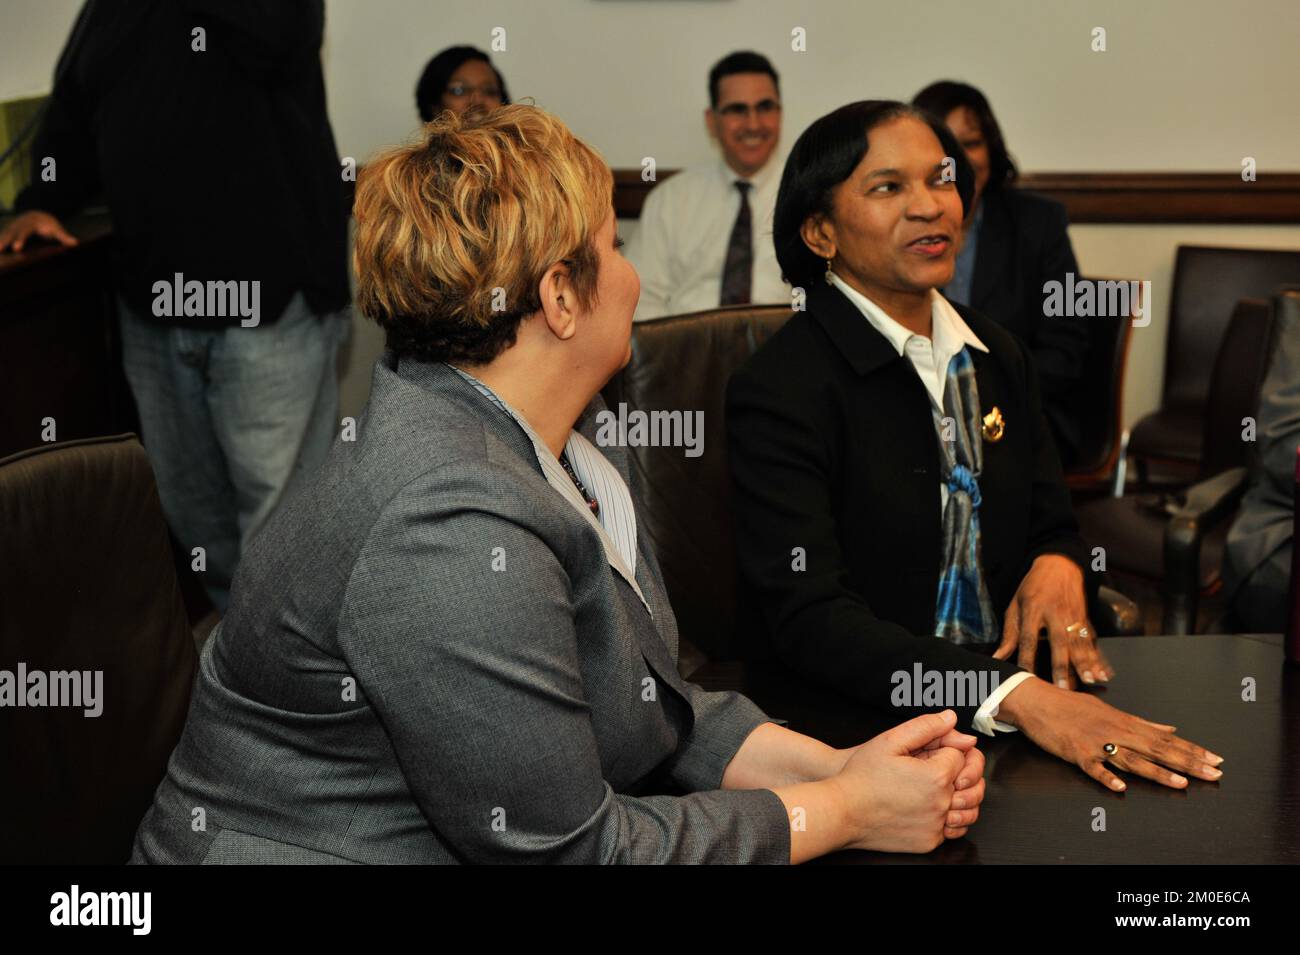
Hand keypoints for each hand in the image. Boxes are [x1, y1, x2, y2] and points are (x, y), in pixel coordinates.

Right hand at [0, 210, 77, 252]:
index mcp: (31, 223)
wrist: (37, 213)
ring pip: (6, 233)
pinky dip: (0, 240)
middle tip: (1, 249)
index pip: (25, 232)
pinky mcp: (10, 229)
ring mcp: (14, 226)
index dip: (20, 240)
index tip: (17, 248)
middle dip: (7, 241)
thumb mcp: (57, 229)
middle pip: (12, 232)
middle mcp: (20, 223)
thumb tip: (75, 243)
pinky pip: (4, 235)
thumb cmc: (49, 224)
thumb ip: (64, 236)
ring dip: (0, 241)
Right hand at [833, 710, 982, 852]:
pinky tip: (936, 808)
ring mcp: (936, 826)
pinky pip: (953, 830)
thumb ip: (925, 726)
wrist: (843, 811)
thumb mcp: (890, 741)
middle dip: (961, 771)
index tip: (931, 751)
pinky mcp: (929, 842)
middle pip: (972, 783)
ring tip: (944, 788)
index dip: (948, 749)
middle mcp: (941, 804)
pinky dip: (950, 819)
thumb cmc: (862, 777)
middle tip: (941, 767)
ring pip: (969, 810)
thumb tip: (950, 719)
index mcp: (936, 776)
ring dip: (962, 797)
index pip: (962, 756)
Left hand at [994, 553, 1113, 688]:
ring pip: (1080, 642)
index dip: (1027, 657)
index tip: (1027, 676)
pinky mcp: (1085, 618)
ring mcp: (1073, 615)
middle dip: (1062, 666)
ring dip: (1086, 663)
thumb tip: (997, 657)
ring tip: (1090, 681)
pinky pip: (1092, 640)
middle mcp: (1054, 613)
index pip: (1028, 637)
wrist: (1059, 564)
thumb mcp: (1015, 605)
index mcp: (1032, 609)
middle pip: (1058, 642)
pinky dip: (1099, 657)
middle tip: (1064, 687)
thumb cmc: (1032, 588)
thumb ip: (1009, 634)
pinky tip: (1104, 672)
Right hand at [997, 677, 1223, 790]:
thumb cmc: (1072, 706)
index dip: (1192, 749)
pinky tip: (1121, 788)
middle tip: (1214, 773)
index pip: (1166, 738)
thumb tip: (1169, 728)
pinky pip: (1094, 768)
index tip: (1215, 759)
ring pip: (1131, 760)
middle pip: (1157, 749)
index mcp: (1125, 722)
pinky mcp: (1077, 754)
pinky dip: (1107, 777)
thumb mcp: (1108, 709)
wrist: (1036, 701)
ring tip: (1181, 783)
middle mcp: (1116, 732)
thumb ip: (1140, 722)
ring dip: (1157, 772)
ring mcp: (1097, 743)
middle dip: (1187, 762)